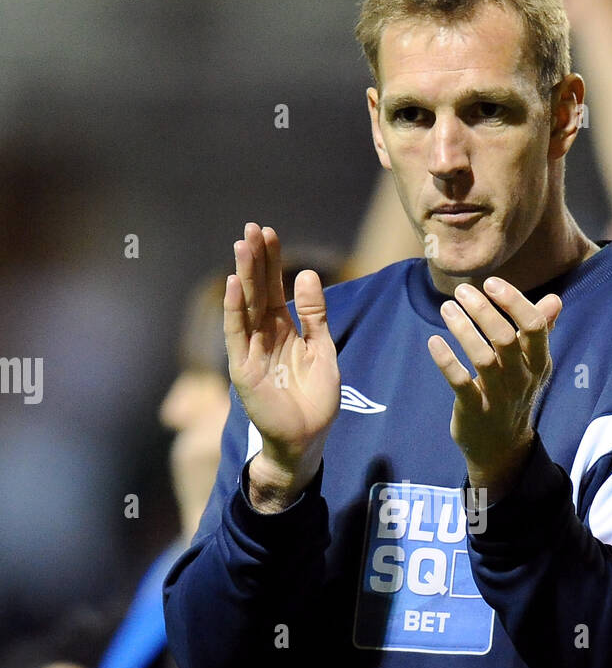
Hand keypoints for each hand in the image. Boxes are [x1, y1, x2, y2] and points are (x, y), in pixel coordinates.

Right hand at [225, 223, 340, 502]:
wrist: (308, 438)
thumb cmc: (315, 398)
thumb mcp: (322, 348)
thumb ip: (315, 315)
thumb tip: (308, 273)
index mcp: (283, 329)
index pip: (273, 287)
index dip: (271, 261)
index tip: (269, 232)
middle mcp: (264, 336)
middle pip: (257, 290)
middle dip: (255, 260)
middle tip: (252, 228)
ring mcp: (251, 351)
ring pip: (245, 307)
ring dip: (242, 276)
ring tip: (242, 245)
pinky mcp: (243, 370)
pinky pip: (237, 336)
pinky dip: (234, 311)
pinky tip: (232, 286)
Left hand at [428, 278, 561, 501]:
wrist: (502, 447)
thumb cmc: (514, 394)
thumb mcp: (533, 366)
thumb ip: (540, 331)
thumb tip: (554, 300)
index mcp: (538, 363)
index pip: (534, 326)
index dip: (513, 301)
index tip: (491, 283)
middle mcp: (521, 379)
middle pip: (505, 338)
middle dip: (482, 310)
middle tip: (461, 291)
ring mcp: (498, 396)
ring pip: (482, 357)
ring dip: (462, 329)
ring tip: (446, 308)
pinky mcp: (475, 411)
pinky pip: (460, 383)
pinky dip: (446, 360)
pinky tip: (434, 341)